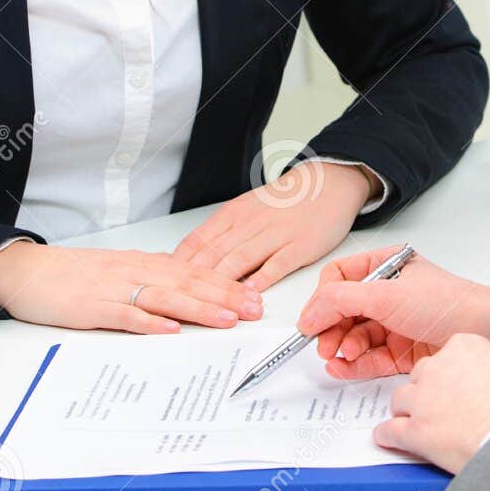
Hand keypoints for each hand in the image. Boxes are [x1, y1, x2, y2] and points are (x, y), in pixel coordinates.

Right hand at [0, 241, 263, 333]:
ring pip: (164, 297)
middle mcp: (134, 272)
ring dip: (198, 308)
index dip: (226, 283)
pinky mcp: (91, 307)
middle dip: (224, 295)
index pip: (193, 272)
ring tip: (226, 318)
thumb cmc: (72, 275)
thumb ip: (150, 280)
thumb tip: (184, 292)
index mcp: (143, 264)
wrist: (26, 271)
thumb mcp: (118, 272)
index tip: (254, 294)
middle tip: (254, 308)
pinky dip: (149, 322)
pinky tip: (170, 330)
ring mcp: (113, 289)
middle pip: (187, 282)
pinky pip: (124, 314)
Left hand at [170, 160, 378, 290]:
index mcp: (234, 214)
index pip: (197, 240)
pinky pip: (277, 264)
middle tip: (176, 302)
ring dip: (223, 285)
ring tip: (207, 305)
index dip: (177, 264)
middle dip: (191, 280)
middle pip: (215, 254)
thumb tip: (193, 259)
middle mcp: (251, 222)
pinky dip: (261, 279)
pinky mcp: (300, 245)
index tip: (161, 283)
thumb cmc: (286, 203)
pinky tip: (249, 295)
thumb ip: (223, 233)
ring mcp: (275, 233)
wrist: (328, 185)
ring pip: (241, 260)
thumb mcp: (248, 209)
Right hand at [295, 245, 489, 378]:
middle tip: (321, 344)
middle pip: (343, 311)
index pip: (340, 278)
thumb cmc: (448, 303)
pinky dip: (353, 364)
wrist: (486, 332)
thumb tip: (310, 312)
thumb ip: (342, 300)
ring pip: (354, 337)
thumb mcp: (387, 294)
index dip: (322, 299)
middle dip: (330, 328)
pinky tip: (343, 368)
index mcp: (385, 267)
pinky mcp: (402, 351)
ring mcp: (395, 323)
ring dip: (341, 347)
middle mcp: (388, 293)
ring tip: (338, 356)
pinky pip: (369, 358)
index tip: (311, 320)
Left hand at [374, 334, 489, 473]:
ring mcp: (423, 399)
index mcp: (465, 346)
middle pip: (419, 375)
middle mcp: (438, 367)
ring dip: (408, 411)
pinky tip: (389, 438)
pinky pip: (391, 431)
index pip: (445, 355)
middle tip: (440, 406)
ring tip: (418, 423)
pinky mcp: (415, 431)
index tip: (454, 383)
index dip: (449, 373)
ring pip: (401, 400)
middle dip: (427, 391)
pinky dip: (389, 435)